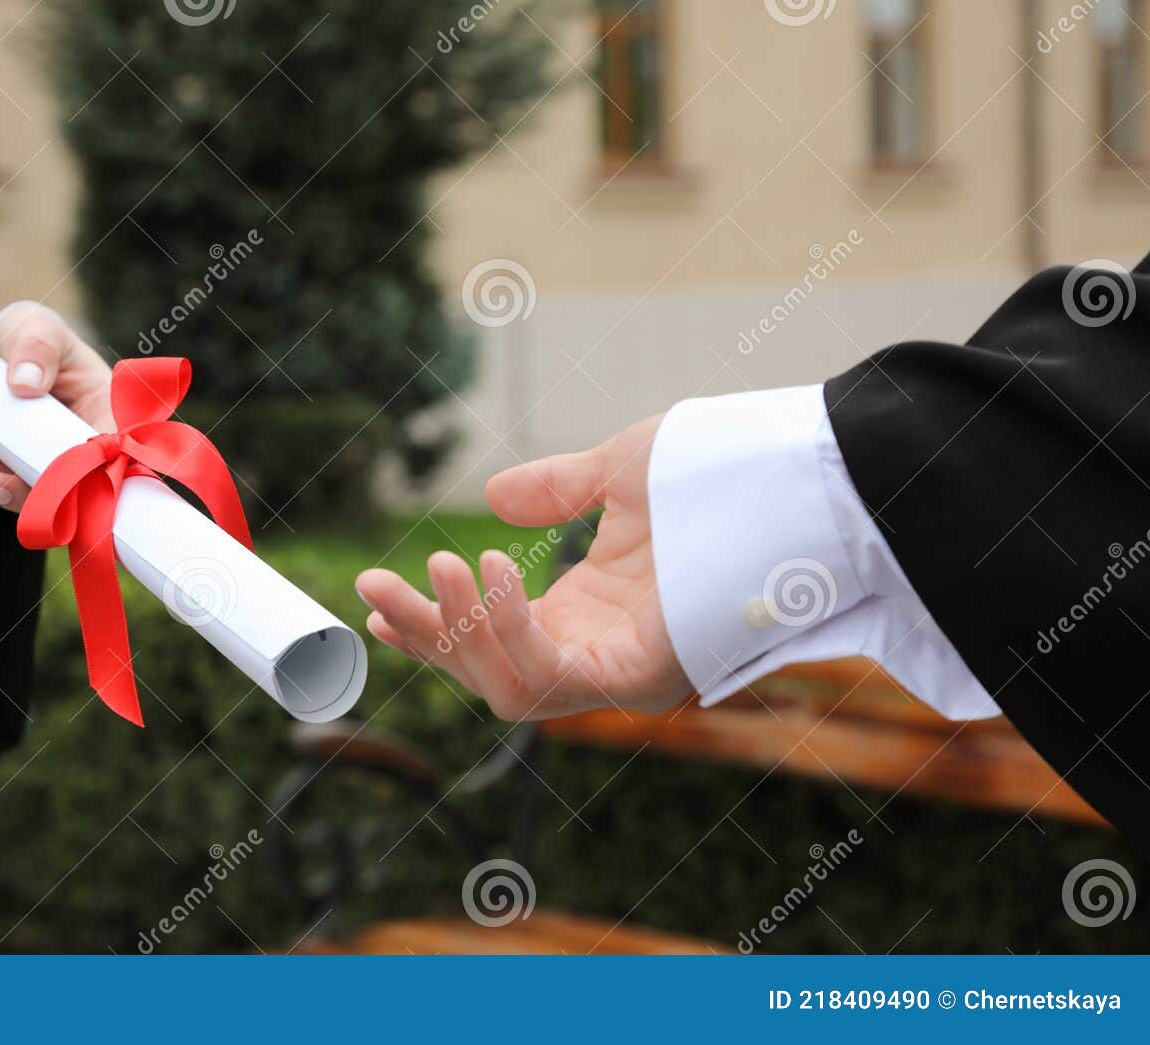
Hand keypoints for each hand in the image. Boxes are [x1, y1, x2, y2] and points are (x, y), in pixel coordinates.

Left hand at [0, 301, 113, 512]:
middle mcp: (81, 448)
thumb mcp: (38, 327)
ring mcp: (44, 463)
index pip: (112, 456)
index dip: (93, 476)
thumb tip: (26, 384)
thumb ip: (39, 346)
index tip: (60, 478)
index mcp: (106, 414)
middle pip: (66, 485)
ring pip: (26, 487)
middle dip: (27, 485)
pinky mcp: (10, 469)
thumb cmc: (31, 336)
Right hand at [355, 415, 690, 717]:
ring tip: (441, 567)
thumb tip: (495, 499)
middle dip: (425, 635)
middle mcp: (602, 656)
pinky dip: (508, 629)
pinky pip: (549, 677)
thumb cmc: (719, 476)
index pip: (493, 645)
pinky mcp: (641, 678)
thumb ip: (555, 490)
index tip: (376, 600)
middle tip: (372, 587)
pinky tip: (488, 571)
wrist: (792, 479)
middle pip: (488, 676)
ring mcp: (623, 674)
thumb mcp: (617, 473)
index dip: (431, 628)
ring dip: (458, 634)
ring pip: (509, 691)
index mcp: (589, 618)